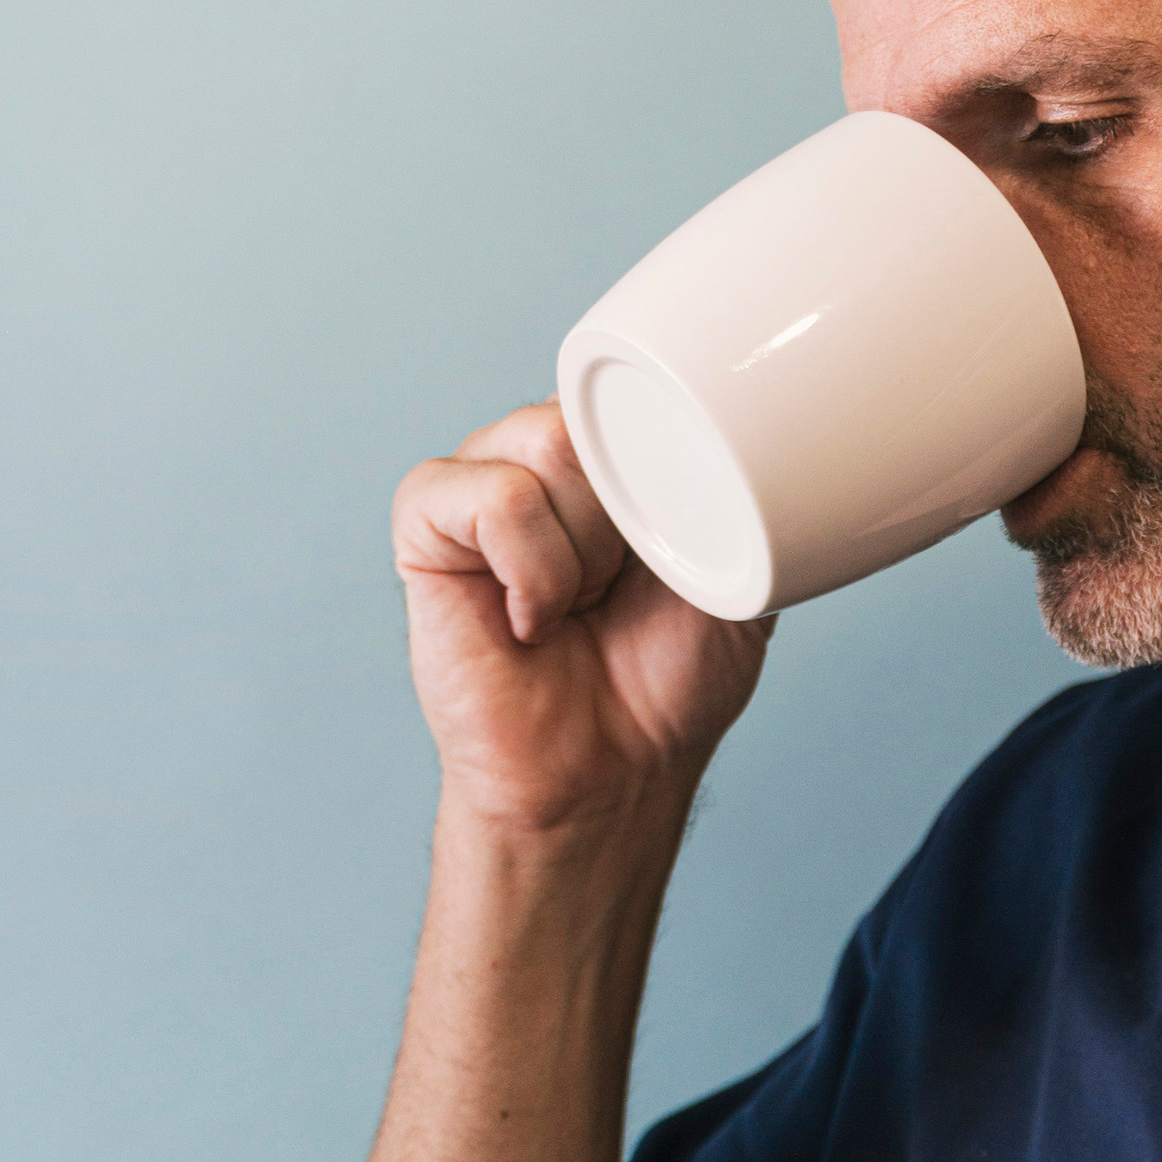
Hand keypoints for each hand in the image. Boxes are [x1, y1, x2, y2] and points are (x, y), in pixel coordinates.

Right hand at [392, 399, 771, 833]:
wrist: (614, 772)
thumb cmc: (669, 680)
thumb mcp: (737, 563)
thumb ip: (722, 481)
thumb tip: (703, 418)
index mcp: (610, 451)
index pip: (637, 390)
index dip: (667, 464)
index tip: (678, 545)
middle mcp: (541, 454)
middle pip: (595, 413)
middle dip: (632, 518)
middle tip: (620, 593)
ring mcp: (478, 483)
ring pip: (549, 445)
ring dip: (586, 550)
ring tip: (575, 606)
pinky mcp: (425, 525)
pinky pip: (493, 497)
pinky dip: (532, 569)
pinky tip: (531, 621)